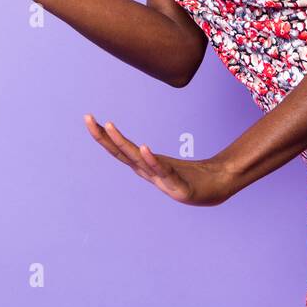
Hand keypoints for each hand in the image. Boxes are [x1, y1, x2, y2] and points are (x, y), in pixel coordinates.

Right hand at [84, 115, 237, 206]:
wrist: (217, 188)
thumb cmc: (191, 177)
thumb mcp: (165, 165)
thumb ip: (152, 159)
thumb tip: (140, 144)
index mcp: (144, 166)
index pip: (118, 150)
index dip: (102, 136)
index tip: (89, 119)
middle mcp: (148, 173)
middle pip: (121, 153)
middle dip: (103, 137)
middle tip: (89, 118)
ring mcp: (162, 180)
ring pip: (138, 160)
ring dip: (123, 143)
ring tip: (110, 126)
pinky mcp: (179, 187)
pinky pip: (163, 171)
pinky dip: (152, 159)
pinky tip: (143, 148)